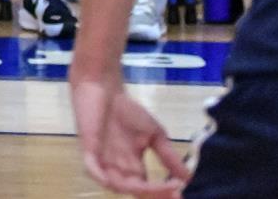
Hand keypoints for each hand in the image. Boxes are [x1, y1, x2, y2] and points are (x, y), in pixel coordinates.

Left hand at [72, 76, 191, 195]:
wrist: (103, 89)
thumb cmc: (127, 111)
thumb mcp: (155, 136)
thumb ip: (168, 156)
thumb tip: (188, 178)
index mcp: (133, 167)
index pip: (149, 189)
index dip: (164, 194)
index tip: (181, 194)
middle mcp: (118, 169)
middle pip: (136, 191)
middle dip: (154, 195)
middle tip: (173, 194)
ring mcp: (103, 161)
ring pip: (118, 185)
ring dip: (136, 189)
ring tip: (156, 187)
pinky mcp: (89, 151)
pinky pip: (94, 170)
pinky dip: (103, 178)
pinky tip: (115, 182)